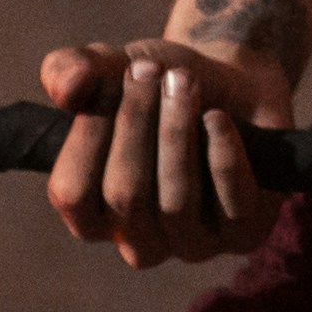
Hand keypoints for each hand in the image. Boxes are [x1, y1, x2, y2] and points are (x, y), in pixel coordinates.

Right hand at [38, 39, 293, 268]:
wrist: (234, 82)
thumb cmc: (160, 84)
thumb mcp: (112, 65)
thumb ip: (72, 70)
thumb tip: (66, 88)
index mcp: (93, 216)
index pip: (72, 193)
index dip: (87, 135)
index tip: (111, 80)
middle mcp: (138, 241)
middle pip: (125, 195)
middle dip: (137, 121)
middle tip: (152, 69)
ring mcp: (192, 245)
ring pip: (176, 202)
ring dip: (177, 131)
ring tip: (184, 80)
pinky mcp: (245, 234)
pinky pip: (231, 202)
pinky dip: (222, 153)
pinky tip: (217, 118)